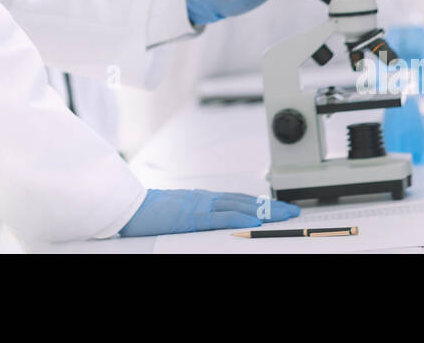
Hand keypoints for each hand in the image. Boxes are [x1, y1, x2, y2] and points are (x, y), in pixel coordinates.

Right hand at [118, 188, 299, 236]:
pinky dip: (239, 219)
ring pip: (239, 207)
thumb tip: (216, 224)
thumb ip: (199, 216)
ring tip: (283, 216)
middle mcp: (206, 199)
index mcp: (204, 199)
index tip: (280, 208)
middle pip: (246, 202)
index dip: (262, 204)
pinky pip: (220, 217)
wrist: (130, 208)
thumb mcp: (180, 214)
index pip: (240, 200)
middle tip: (293, 211)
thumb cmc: (151, 213)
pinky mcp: (192, 216)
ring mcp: (200, 206)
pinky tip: (254, 222)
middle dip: (271, 207)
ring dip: (264, 211)